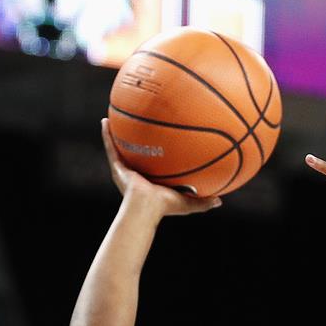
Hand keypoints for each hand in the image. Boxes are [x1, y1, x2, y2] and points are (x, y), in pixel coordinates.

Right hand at [100, 119, 219, 216]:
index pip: (154, 166)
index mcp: (150, 182)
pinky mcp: (116, 167)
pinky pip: (110, 147)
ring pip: (121, 147)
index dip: (156, 156)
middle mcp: (136, 174)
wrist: (145, 208)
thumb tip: (221, 201)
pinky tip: (105, 120)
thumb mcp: (188, 203)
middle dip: (138, 142)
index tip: (161, 144)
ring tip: (117, 117)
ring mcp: (124, 171)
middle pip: (137, 153)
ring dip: (119, 133)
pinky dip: (107, 134)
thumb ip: (204, 202)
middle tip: (140, 127)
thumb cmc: (164, 207)